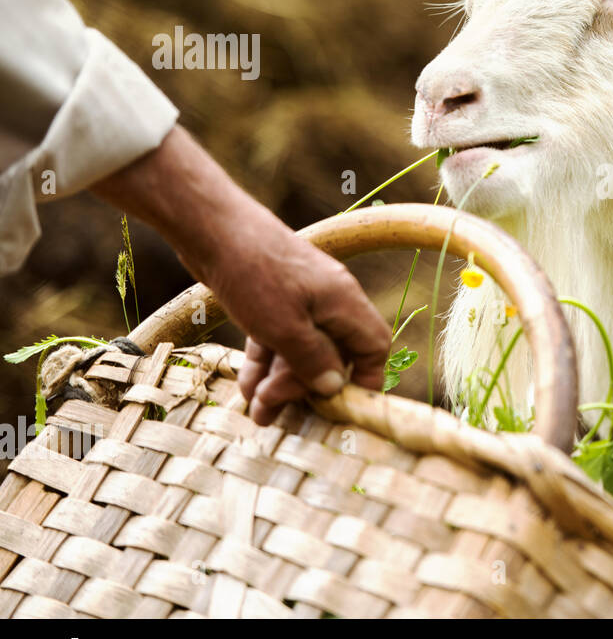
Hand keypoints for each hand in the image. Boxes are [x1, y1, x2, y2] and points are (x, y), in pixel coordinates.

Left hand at [201, 213, 389, 425]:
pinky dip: (264, 363)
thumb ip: (312, 360)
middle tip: (272, 410)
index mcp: (345, 303)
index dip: (364, 379)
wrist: (212, 228)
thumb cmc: (254, 274)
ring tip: (256, 410)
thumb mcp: (284, 328)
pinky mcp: (273, 299)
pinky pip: (277, 339)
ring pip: (300, 351)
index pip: (374, 347)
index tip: (341, 408)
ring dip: (280, 383)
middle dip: (304, 388)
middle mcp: (329, 301)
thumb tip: (333, 387)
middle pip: (332, 355)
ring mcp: (301, 299)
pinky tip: (247, 387)